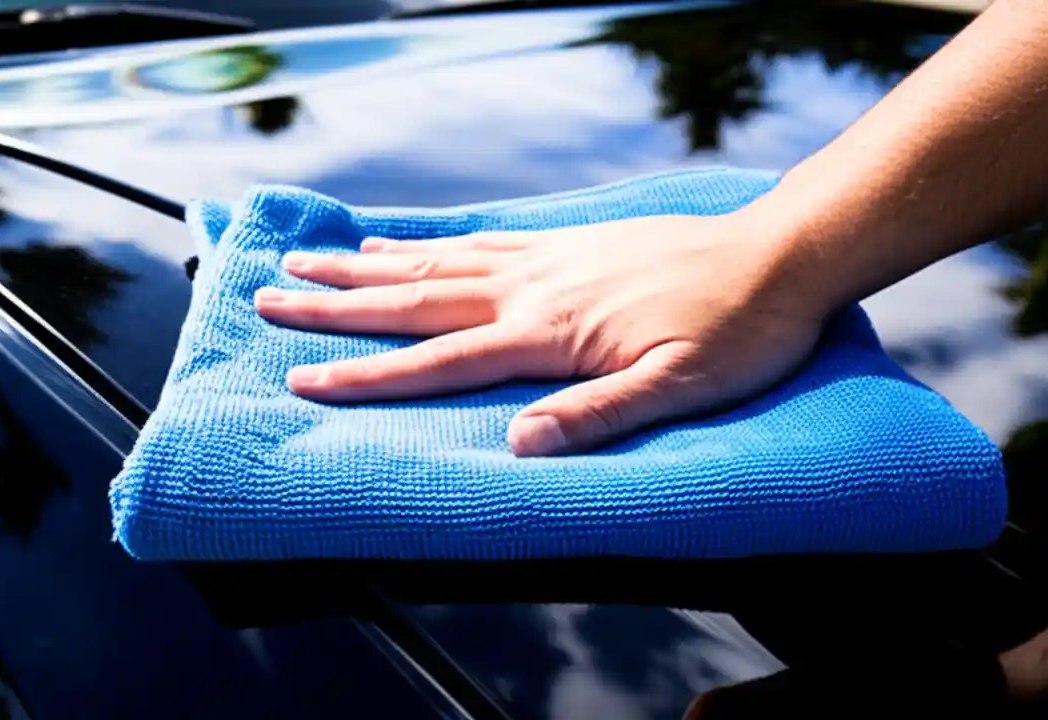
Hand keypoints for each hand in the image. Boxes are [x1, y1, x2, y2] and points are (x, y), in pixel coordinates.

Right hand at [254, 212, 826, 456]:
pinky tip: (400, 244)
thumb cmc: (736, 332)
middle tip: (270, 297)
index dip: (366, 372)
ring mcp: (542, 260)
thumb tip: (517, 445)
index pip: (437, 360)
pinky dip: (427, 244)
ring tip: (311, 260)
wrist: (777, 257)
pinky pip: (476, 240)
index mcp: (547, 332)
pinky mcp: (562, 245)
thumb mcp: (678, 389)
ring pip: (435, 263)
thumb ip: (597, 417)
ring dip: (366, 266)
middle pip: (414, 299)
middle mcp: (530, 288)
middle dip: (337, 304)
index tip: (302, 375)